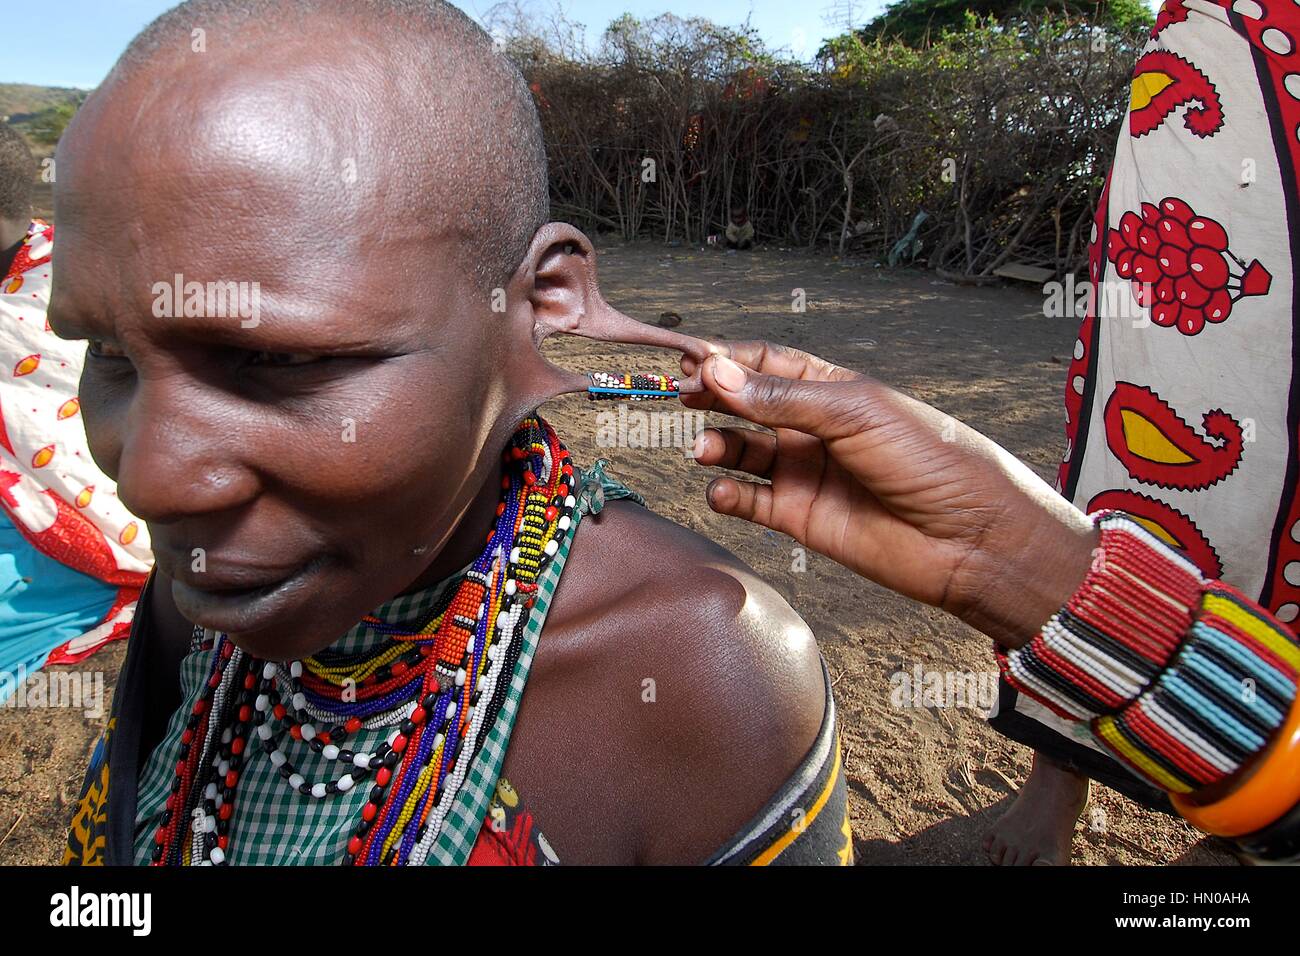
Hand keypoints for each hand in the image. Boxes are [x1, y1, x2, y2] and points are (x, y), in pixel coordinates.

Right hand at [680, 341, 1096, 647]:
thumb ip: (782, 399)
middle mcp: (813, 428)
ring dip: (716, 446)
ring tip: (704, 449)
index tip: (692, 360)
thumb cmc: (928, 459)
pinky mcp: (800, 518)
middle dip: (713, 397)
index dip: (728, 359)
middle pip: (745, 404)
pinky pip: (750, 502)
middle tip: (684, 396)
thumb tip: (717, 371)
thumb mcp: (854, 414)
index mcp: (832, 389)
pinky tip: (721, 491)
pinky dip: (728, 495)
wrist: (968, 537)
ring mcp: (804, 472)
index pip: (766, 363)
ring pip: (741, 452)